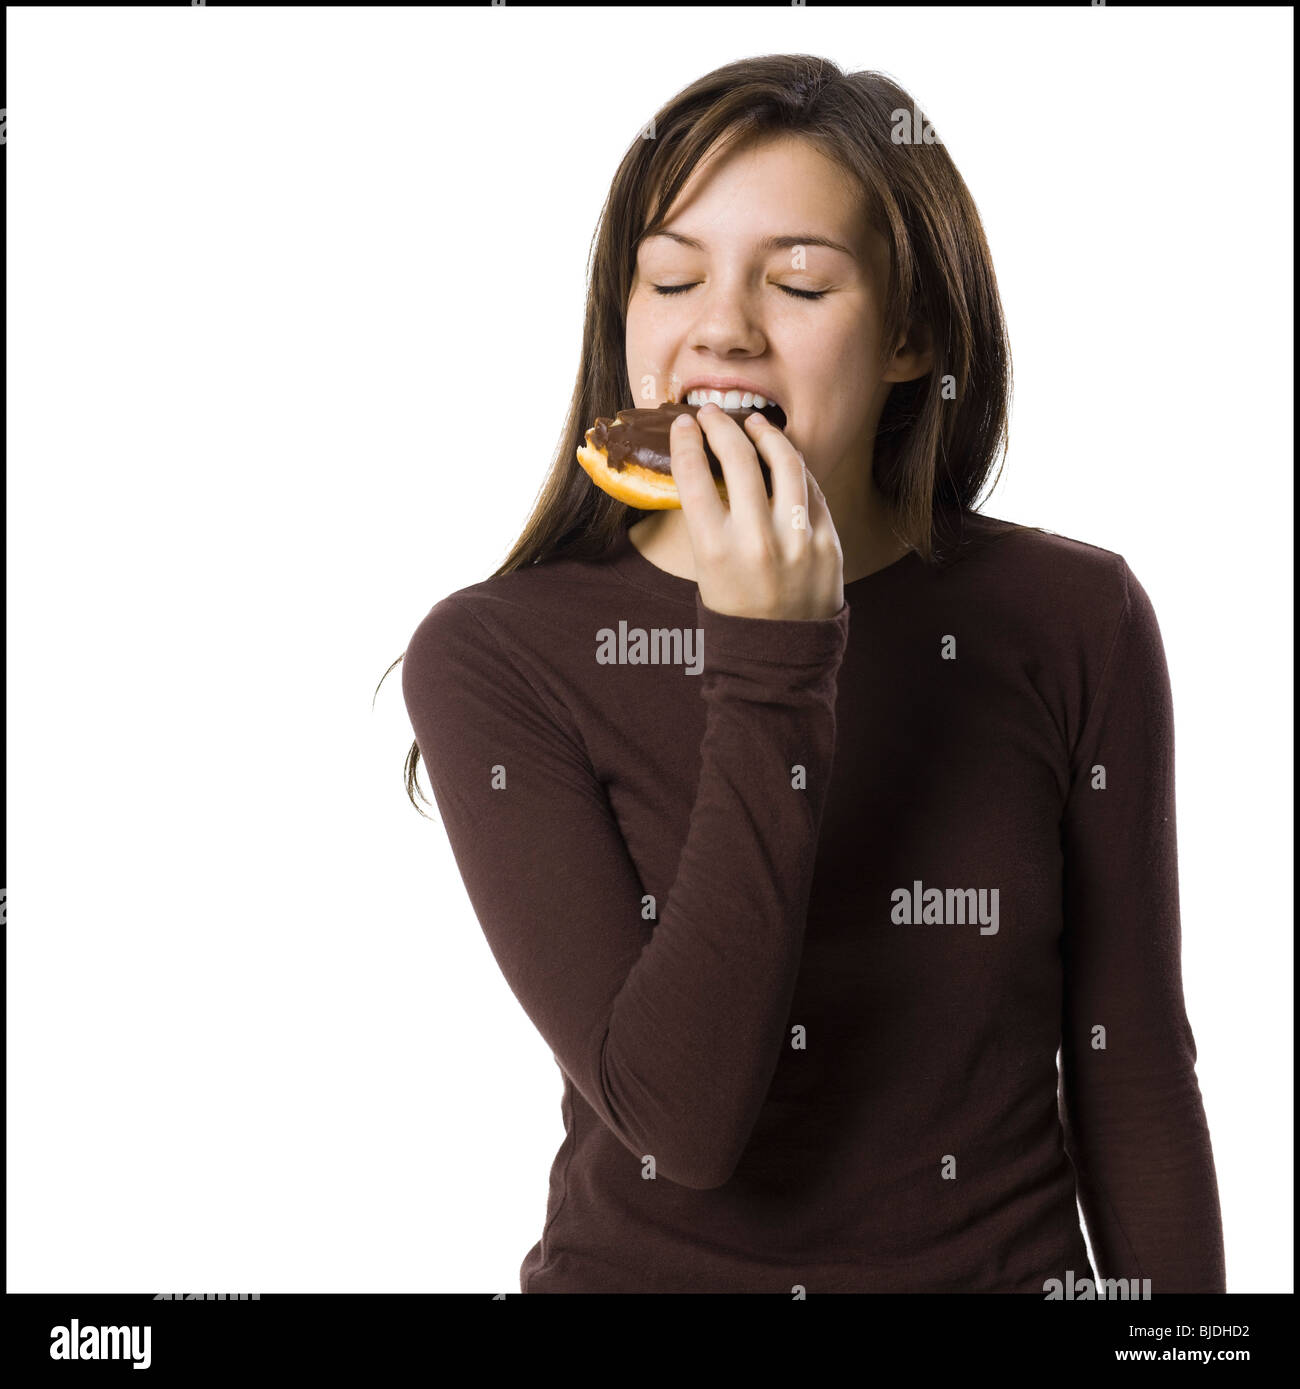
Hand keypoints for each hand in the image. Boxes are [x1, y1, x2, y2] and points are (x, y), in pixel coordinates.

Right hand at [668, 403, 844, 619]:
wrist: (778, 656)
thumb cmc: (734, 608)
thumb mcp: (707, 568)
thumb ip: (708, 518)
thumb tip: (705, 461)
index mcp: (716, 549)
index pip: (693, 475)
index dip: (685, 441)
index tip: (683, 425)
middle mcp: (757, 541)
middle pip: (737, 458)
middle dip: (720, 426)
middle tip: (711, 414)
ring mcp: (797, 541)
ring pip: (785, 462)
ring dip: (765, 433)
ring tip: (754, 423)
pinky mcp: (828, 542)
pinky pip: (812, 490)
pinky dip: (794, 468)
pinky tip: (782, 457)